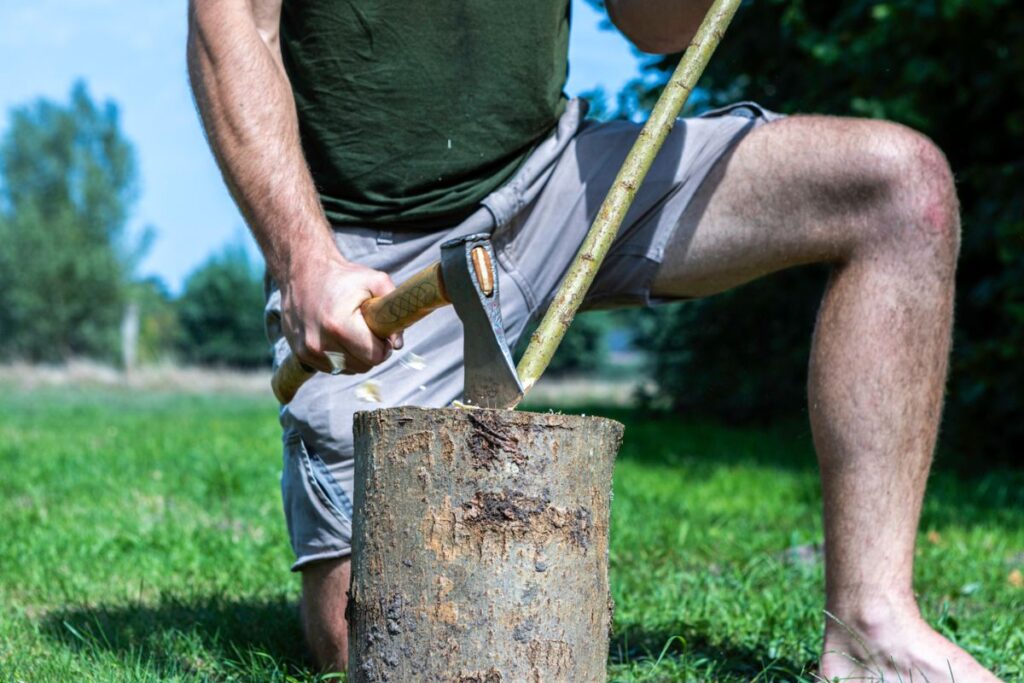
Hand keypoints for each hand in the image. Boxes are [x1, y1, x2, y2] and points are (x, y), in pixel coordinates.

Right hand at [280, 252, 403, 374]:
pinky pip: (332, 367)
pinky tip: (336, 335)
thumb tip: (398, 343)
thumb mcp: (375, 281)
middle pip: (363, 366)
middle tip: (367, 330)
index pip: (375, 357)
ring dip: (355, 356)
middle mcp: (320, 342)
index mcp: (339, 325)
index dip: (384, 346)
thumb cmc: (343, 277)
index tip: (381, 333)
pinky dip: (339, 356)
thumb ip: (394, 309)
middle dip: (370, 351)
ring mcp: (307, 351)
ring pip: (348, 369)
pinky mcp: (301, 354)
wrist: (302, 272)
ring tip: (350, 331)